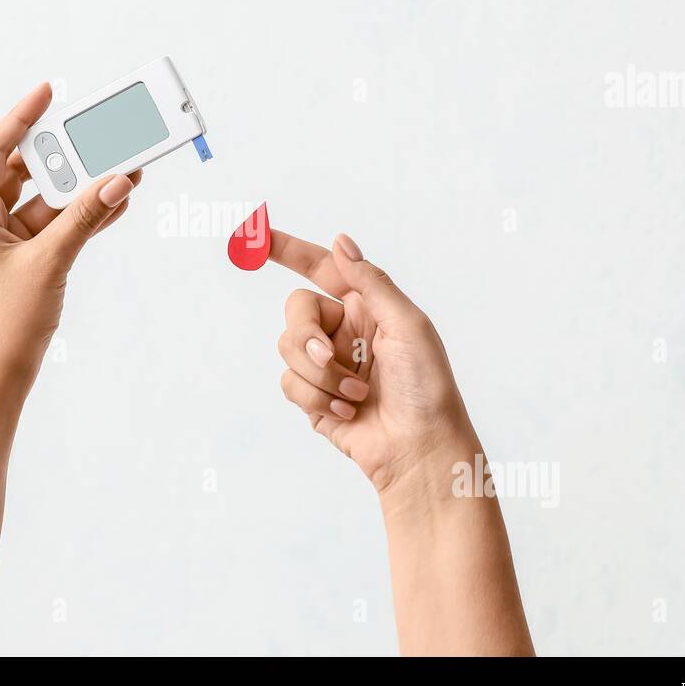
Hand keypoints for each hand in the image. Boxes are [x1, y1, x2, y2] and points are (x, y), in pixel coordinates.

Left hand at [0, 82, 140, 420]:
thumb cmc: (4, 327)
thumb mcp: (50, 264)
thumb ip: (86, 218)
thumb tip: (119, 181)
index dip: (22, 117)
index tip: (49, 92)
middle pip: (26, 172)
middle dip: (65, 153)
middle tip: (98, 130)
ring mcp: (3, 246)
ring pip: (47, 202)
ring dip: (82, 187)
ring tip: (122, 165)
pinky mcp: (23, 265)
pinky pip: (56, 228)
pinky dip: (82, 217)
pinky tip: (117, 201)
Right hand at [270, 230, 479, 503]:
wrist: (419, 449)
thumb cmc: (426, 388)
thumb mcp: (408, 325)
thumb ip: (370, 282)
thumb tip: (340, 241)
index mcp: (367, 306)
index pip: (321, 267)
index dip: (289, 250)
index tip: (257, 236)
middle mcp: (344, 331)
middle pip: (296, 309)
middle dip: (306, 334)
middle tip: (327, 355)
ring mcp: (327, 365)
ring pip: (288, 348)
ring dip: (321, 375)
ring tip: (356, 396)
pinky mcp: (314, 398)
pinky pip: (289, 383)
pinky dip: (317, 399)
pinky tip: (346, 413)